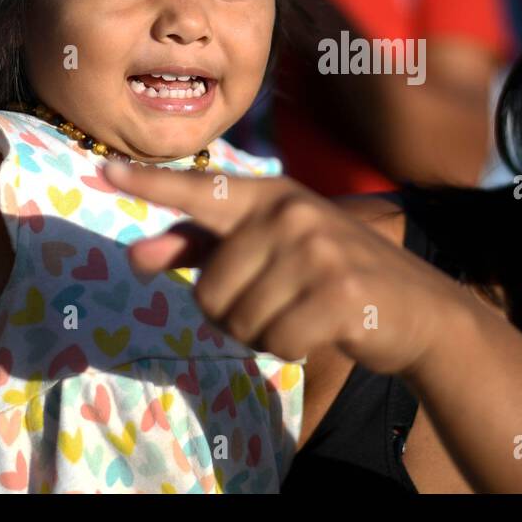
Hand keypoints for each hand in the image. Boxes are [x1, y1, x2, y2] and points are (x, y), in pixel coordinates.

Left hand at [101, 163, 478, 375]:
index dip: (148, 184)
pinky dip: (292, 350)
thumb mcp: (271, 254)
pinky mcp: (338, 289)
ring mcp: (317, 249)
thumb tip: (136, 255)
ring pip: (240, 321)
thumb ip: (202, 250)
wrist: (420, 309)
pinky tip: (322, 331)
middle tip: (283, 303)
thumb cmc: (334, 278)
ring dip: (265, 335)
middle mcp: (290, 213)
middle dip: (236, 315)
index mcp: (270, 197)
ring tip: (304, 314)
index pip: (200, 191)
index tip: (101, 171)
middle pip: (210, 290)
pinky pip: (275, 342)